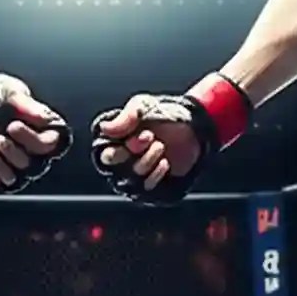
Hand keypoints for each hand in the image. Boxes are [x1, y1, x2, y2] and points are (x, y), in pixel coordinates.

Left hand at [0, 74, 69, 193]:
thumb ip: (26, 105)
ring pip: (15, 179)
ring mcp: (10, 165)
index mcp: (41, 129)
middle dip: (13, 153)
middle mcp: (30, 150)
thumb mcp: (8, 91)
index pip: (52, 146)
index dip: (34, 141)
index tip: (13, 126)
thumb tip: (46, 119)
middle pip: (34, 166)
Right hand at [91, 94, 209, 203]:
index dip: (117, 146)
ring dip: (145, 162)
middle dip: (132, 152)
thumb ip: (124, 118)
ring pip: (131, 179)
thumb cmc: (164, 113)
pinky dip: (155, 176)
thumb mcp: (143, 107)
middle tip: (150, 136)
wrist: (193, 125)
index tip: (138, 132)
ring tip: (160, 145)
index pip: (103, 152)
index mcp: (114, 141)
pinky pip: (146, 188)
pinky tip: (165, 162)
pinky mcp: (152, 183)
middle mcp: (122, 159)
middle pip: (115, 166)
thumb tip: (104, 128)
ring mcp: (137, 173)